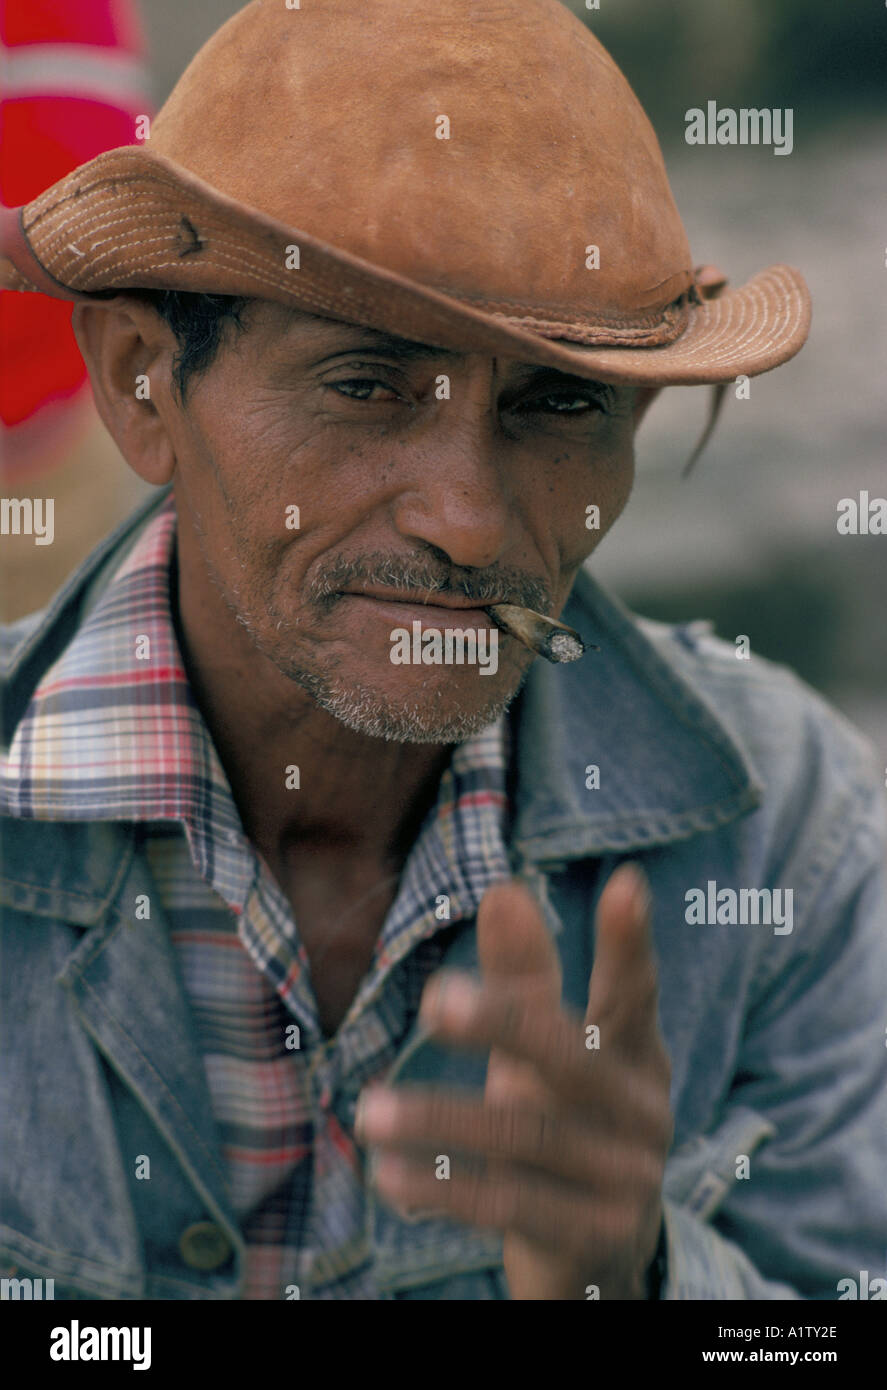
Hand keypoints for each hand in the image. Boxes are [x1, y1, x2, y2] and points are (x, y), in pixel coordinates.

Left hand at [355, 862, 672, 1298]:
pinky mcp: (596, 1236)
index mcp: (635, 1052)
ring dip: (441, 1121)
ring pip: (527, 1138)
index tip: (624, 882)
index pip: (632, 991)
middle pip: (571, 1057)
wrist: (600, 1256)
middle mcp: (642, 1110)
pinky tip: (386, 1175)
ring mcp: (627, 1177)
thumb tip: (503, 889)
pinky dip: (445, 1188)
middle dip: (503, 1023)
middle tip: (435, 999)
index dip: (628, 942)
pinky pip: (511, 1206)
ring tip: (368, 1112)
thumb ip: (525, 978)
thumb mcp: (542, 1052)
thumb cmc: (565, 1123)